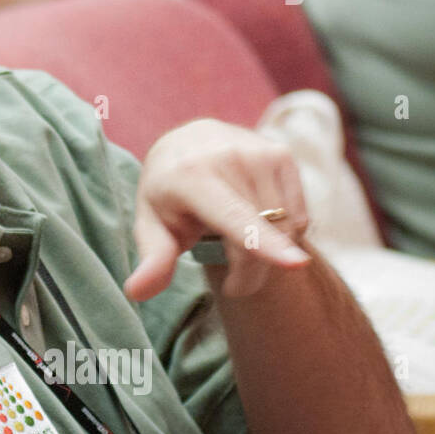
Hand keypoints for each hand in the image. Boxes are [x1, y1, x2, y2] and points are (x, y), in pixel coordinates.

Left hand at [123, 120, 311, 301]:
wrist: (186, 141)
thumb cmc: (167, 193)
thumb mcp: (151, 225)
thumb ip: (153, 260)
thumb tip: (136, 292)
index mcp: (191, 176)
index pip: (233, 216)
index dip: (262, 242)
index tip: (297, 264)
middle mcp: (228, 157)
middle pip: (262, 235)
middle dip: (252, 273)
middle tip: (235, 286)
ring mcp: (259, 152)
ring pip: (286, 228)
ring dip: (271, 256)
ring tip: (240, 250)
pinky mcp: (281, 154)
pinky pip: (298, 216)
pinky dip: (284, 232)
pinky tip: (257, 222)